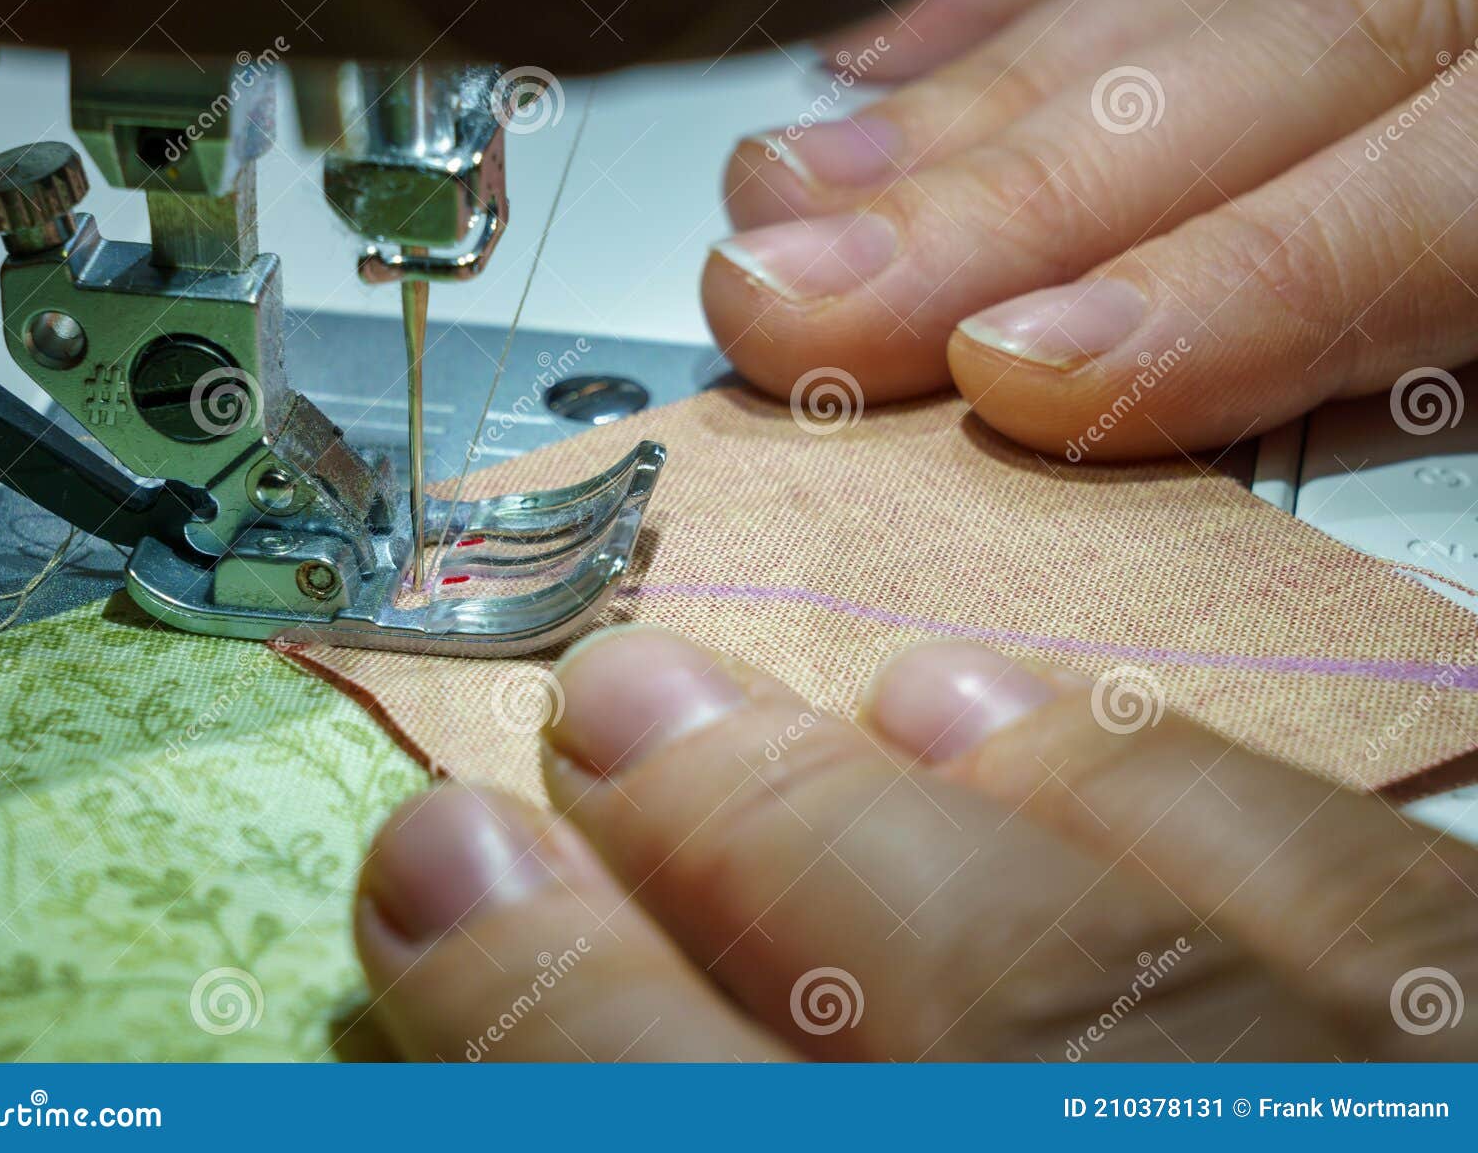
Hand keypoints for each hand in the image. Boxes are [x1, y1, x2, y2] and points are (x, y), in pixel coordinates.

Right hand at [354, 627, 1477, 1059]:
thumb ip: (692, 1117)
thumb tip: (544, 986)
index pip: (703, 1134)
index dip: (548, 1013)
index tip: (434, 884)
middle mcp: (1159, 1150)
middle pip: (964, 997)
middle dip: (757, 844)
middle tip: (619, 713)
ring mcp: (1355, 1103)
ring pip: (1170, 945)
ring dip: (980, 800)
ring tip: (874, 699)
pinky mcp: (1476, 1052)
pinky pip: (1385, 916)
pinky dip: (1215, 817)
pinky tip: (1083, 734)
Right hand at [702, 0, 1477, 458]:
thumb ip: (1457, 298)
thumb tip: (1208, 423)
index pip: (1394, 201)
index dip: (1200, 292)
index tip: (1013, 381)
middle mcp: (1474, 6)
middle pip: (1223, 80)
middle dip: (991, 199)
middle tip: (794, 294)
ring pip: (1147, 7)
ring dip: (950, 115)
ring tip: (791, 197)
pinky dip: (994, 9)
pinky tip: (888, 64)